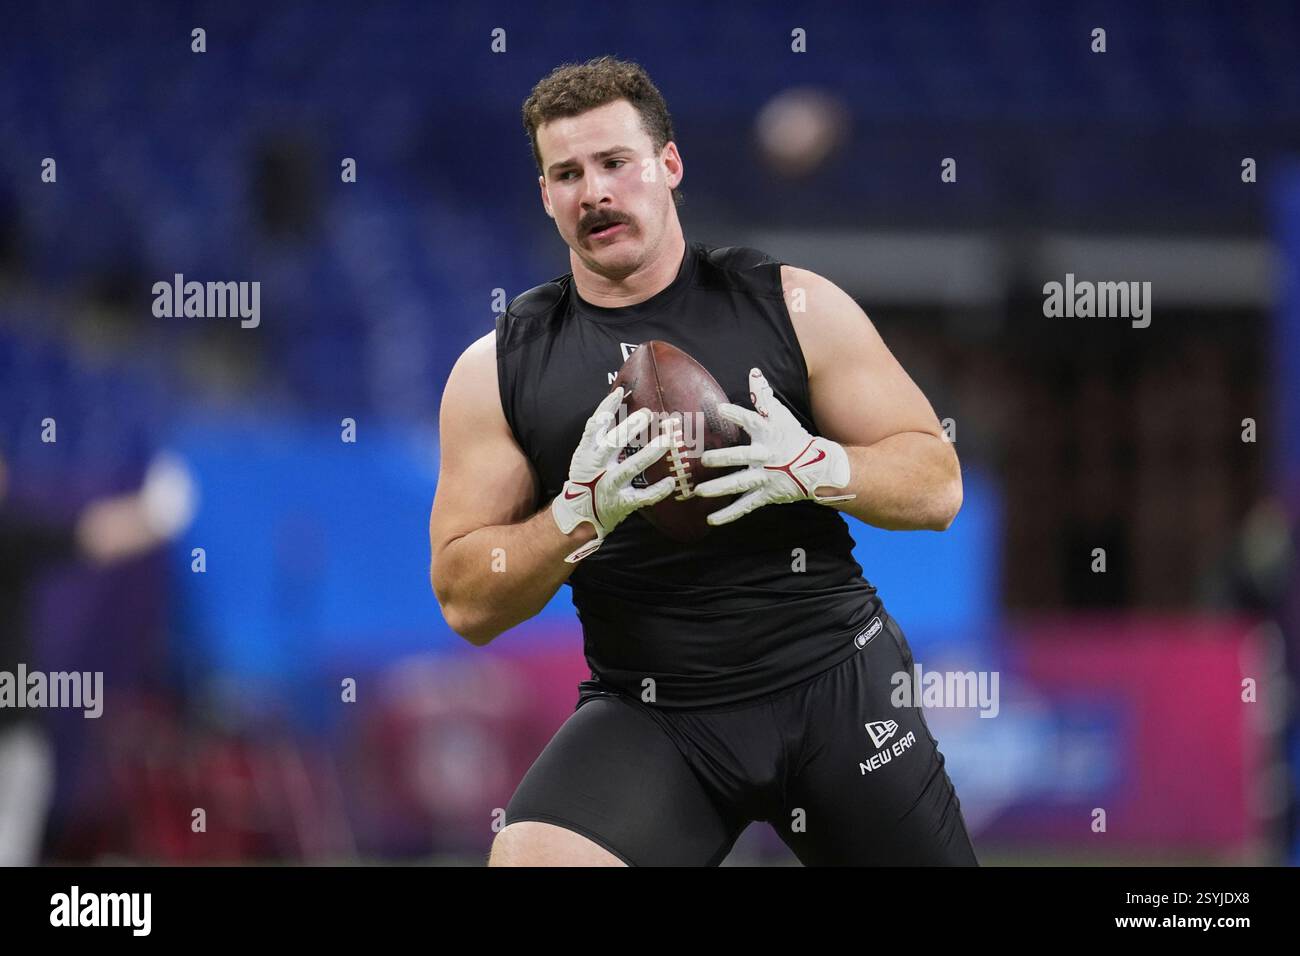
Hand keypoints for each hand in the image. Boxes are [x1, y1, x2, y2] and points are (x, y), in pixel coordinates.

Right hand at [551, 386, 676, 561]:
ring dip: (648, 454)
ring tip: (667, 441)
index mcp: (587, 453)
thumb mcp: (586, 455)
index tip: (619, 392)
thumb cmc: (586, 480)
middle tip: (648, 413)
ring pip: (629, 469)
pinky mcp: (620, 503)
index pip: (594, 426)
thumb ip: (599, 435)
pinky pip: (641, 497)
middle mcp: (596, 468)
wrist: (577, 515)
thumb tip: (617, 403)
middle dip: (630, 428)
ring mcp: (608, 486)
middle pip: (613, 444)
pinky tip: (670, 482)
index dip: (605, 408)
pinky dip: (656, 491)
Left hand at [694, 368, 854, 525]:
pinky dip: (728, 514)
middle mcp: (765, 456)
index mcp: (766, 434)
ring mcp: (765, 477)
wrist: (817, 467)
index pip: (750, 420)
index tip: (719, 409)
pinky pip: (745, 505)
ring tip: (699, 492)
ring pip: (739, 483)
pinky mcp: (766, 494)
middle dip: (722, 457)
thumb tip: (753, 373)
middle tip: (704, 458)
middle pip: (741, 456)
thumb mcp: (780, 416)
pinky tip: (711, 519)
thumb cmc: (793, 437)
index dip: (736, 414)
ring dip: (719, 488)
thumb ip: (764, 397)